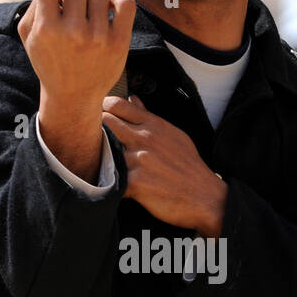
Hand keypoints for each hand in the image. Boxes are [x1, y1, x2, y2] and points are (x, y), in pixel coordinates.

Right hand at [17, 0, 135, 181]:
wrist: (73, 98)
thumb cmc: (49, 61)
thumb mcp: (31, 36)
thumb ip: (38, 4)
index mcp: (45, 28)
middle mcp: (70, 32)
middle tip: (72, 12)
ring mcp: (96, 38)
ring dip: (94, 1)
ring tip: (89, 22)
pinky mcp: (118, 43)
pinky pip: (124, 2)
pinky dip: (119, 1)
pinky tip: (112, 10)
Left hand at [102, 94, 227, 237]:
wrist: (206, 198)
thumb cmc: (189, 167)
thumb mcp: (173, 135)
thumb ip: (148, 117)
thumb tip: (132, 98)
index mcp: (154, 125)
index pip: (116, 105)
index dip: (102, 111)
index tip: (97, 121)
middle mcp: (146, 138)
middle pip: (104, 123)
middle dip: (93, 131)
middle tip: (90, 143)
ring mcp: (140, 160)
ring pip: (103, 150)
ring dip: (97, 159)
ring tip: (96, 166)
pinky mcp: (137, 183)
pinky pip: (110, 179)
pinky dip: (106, 183)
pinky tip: (108, 185)